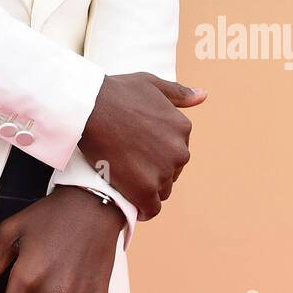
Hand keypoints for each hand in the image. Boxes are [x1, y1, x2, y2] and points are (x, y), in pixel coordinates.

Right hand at [79, 72, 206, 219]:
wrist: (90, 107)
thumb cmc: (116, 92)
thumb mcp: (151, 83)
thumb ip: (178, 93)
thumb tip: (203, 95)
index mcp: (182, 127)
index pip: (177, 150)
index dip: (157, 152)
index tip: (139, 150)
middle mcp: (179, 151)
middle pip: (171, 171)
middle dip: (154, 170)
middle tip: (128, 163)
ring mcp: (163, 171)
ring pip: (161, 190)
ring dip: (147, 187)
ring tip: (125, 179)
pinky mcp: (145, 189)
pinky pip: (151, 209)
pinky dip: (142, 209)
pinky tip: (131, 203)